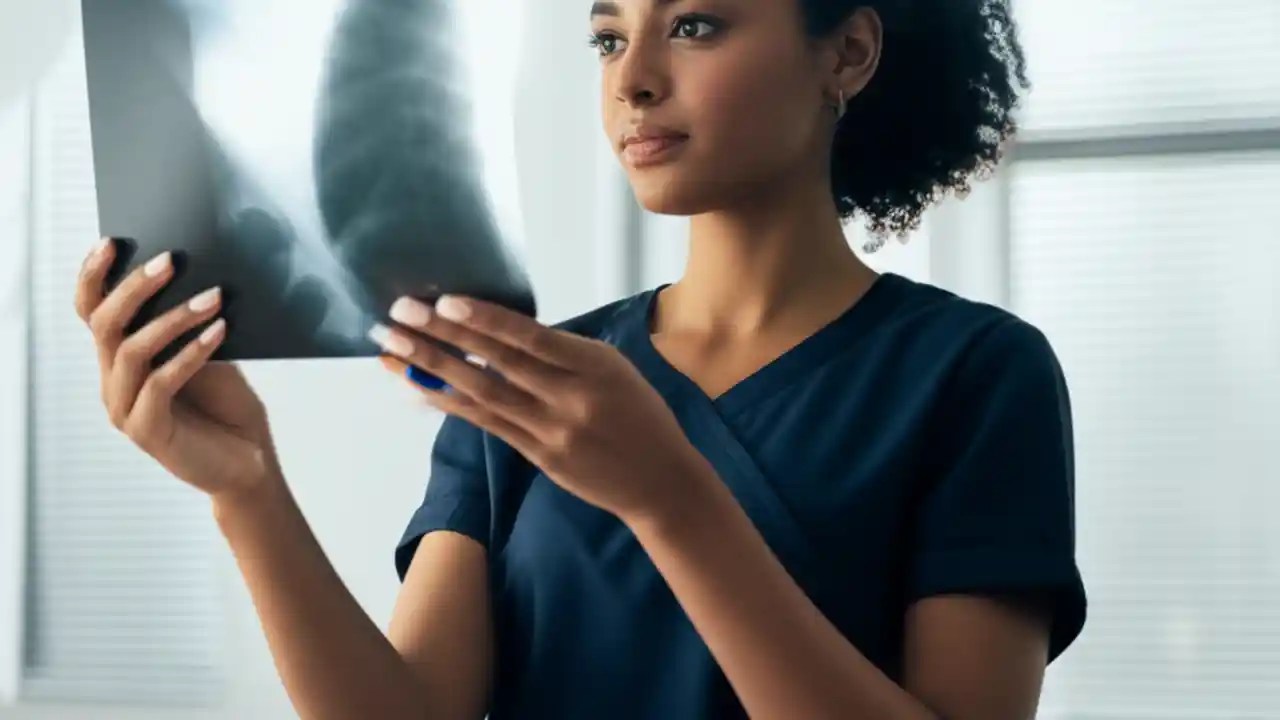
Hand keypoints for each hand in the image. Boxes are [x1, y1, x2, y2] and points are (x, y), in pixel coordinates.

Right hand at [74, 237, 282, 502]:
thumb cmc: (226, 405)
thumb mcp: (208, 352)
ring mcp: (125, 408)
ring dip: (174, 317)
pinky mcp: (147, 432)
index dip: (94, 276)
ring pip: (132, 350)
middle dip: (135, 287)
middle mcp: (113, 382)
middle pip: (105, 324)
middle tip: (171, 261)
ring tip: (214, 296)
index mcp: (119, 359)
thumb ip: (189, 323)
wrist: (247, 463)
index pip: (91, 311)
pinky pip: (160, 382)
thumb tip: (195, 271)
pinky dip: (191, 353)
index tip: (113, 241)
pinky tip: (220, 332)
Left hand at [371, 295, 709, 522]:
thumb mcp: (614, 369)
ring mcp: (552, 430)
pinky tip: (418, 388)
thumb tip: (503, 330)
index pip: (531, 338)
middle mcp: (570, 397)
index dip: (487, 321)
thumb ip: (563, 352)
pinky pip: (486, 424)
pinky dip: (449, 404)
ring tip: (392, 349)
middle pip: (496, 363)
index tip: (446, 302)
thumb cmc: (639, 415)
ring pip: (482, 394)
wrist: (661, 480)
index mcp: (594, 365)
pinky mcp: (539, 456)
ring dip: (432, 369)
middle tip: (399, 313)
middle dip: (442, 336)